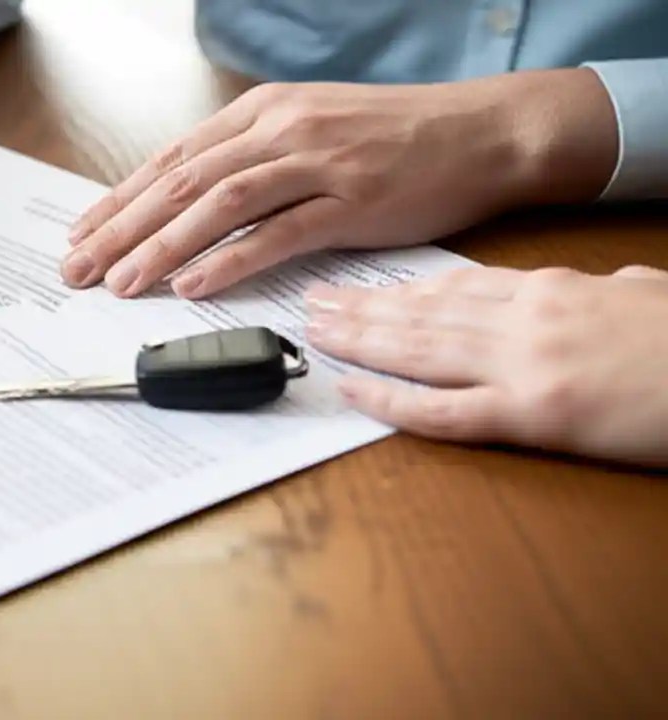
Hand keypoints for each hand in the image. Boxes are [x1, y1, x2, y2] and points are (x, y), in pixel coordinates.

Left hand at [62, 69, 617, 299]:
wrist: (480, 131)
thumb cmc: (391, 137)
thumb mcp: (308, 128)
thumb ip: (250, 158)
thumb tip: (188, 202)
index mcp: (262, 112)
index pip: (173, 160)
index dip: (120, 200)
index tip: (82, 233)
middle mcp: (281, 129)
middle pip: (182, 182)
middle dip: (122, 228)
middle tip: (79, 266)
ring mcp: (317, 162)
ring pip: (220, 205)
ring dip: (163, 246)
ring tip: (122, 283)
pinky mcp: (352, 201)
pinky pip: (280, 233)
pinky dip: (231, 260)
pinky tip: (194, 286)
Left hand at [303, 265, 667, 468]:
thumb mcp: (647, 294)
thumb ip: (604, 292)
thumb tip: (591, 288)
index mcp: (553, 288)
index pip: (454, 286)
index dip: (398, 290)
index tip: (360, 289)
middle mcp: (526, 319)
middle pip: (422, 313)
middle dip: (360, 310)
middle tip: (311, 306)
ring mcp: (526, 365)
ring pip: (418, 350)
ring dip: (359, 343)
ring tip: (315, 336)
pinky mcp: (537, 415)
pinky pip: (445, 411)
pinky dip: (391, 403)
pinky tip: (353, 393)